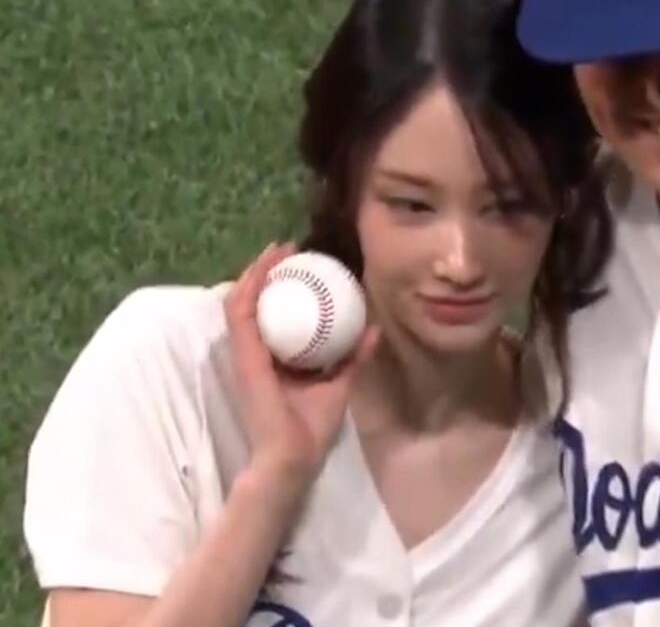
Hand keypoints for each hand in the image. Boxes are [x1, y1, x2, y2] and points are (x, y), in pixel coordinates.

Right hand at [224, 242, 378, 488]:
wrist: (294, 456)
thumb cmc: (311, 428)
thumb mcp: (339, 384)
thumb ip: (352, 358)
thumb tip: (373, 330)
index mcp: (277, 359)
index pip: (275, 315)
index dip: (283, 288)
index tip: (302, 265)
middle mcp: (258, 352)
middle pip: (257, 303)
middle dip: (268, 272)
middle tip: (287, 249)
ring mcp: (247, 353)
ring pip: (243, 301)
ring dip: (257, 272)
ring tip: (276, 249)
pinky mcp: (243, 356)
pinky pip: (241, 314)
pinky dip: (249, 288)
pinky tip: (263, 269)